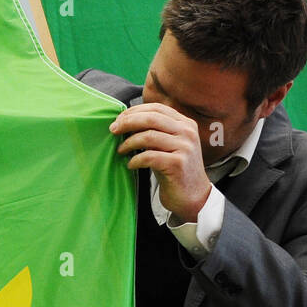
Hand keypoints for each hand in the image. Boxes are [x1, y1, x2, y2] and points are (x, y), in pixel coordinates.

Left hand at [109, 103, 211, 221]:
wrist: (193, 197)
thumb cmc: (175, 171)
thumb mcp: (168, 146)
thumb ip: (155, 132)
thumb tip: (126, 122)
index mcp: (185, 124)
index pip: (156, 108)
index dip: (135, 111)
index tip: (119, 119)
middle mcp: (187, 132)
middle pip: (151, 118)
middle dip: (128, 122)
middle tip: (113, 130)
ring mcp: (184, 147)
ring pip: (148, 136)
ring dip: (129, 143)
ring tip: (121, 151)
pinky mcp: (177, 164)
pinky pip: (149, 156)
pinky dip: (135, 160)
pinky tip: (130, 165)